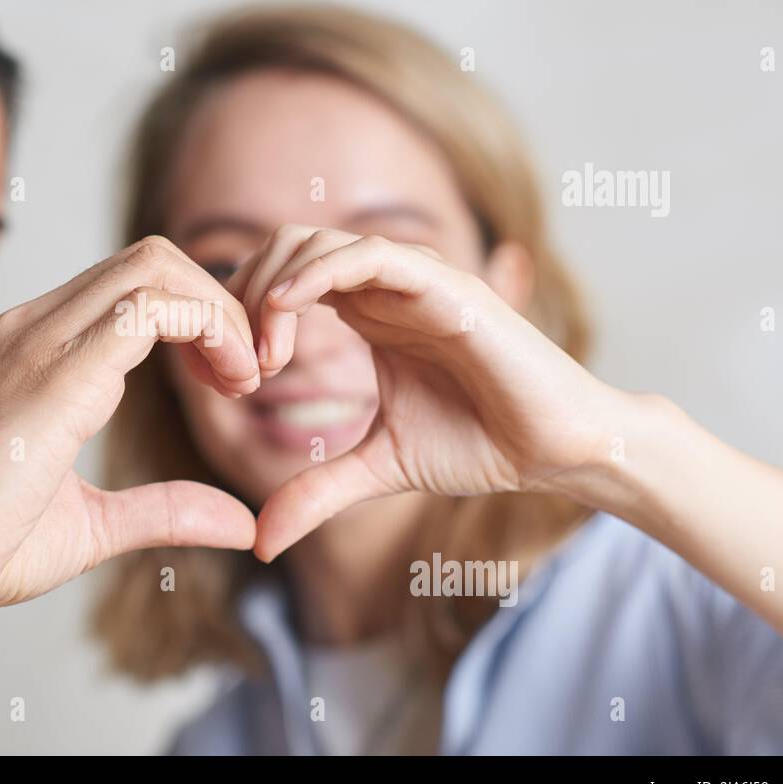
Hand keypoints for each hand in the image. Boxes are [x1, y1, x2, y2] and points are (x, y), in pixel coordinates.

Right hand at [0, 236, 260, 613]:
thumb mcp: (93, 525)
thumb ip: (165, 510)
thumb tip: (240, 522)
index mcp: (40, 350)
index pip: (137, 285)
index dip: (201, 316)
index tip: (232, 379)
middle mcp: (36, 327)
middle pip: (153, 259)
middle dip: (219, 301)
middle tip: (250, 373)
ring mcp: (38, 341)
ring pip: (154, 267)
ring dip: (219, 311)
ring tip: (243, 378)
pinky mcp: (51, 373)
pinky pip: (146, 308)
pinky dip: (207, 326)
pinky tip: (225, 382)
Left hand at [228, 224, 626, 559]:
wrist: (556, 451)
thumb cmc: (479, 444)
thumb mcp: (377, 468)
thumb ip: (318, 491)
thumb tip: (260, 543)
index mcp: (366, 313)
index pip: (281, 278)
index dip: (242, 314)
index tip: (227, 375)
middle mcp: (384, 286)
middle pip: (285, 247)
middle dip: (244, 295)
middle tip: (238, 364)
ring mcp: (415, 280)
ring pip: (317, 241)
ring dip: (273, 288)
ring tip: (263, 353)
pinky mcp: (446, 286)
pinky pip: (370, 255)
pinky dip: (318, 272)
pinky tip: (285, 309)